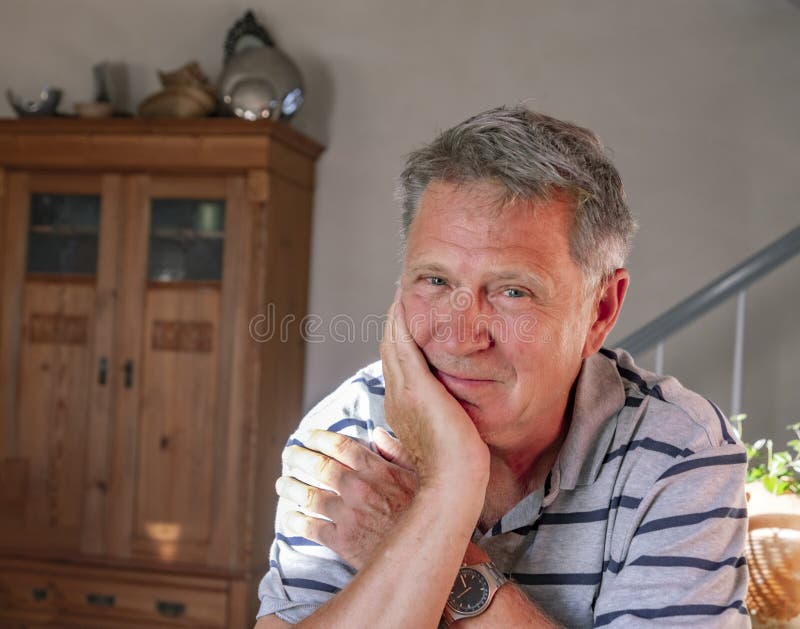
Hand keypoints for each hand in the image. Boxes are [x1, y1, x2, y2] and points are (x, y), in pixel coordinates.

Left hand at [276, 427, 417, 569]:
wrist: (425, 552)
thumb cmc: (426, 512)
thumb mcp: (419, 476)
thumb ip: (398, 452)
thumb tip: (377, 433)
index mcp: (376, 469)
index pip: (340, 446)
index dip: (319, 438)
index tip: (307, 435)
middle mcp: (357, 487)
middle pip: (318, 467)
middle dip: (299, 458)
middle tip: (289, 454)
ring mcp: (347, 514)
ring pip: (309, 496)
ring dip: (291, 488)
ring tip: (283, 483)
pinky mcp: (342, 541)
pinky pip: (311, 528)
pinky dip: (296, 522)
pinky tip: (289, 517)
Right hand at [380, 293, 489, 492]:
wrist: (454, 484)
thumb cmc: (457, 469)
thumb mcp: (446, 437)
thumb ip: (442, 421)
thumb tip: (450, 412)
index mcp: (402, 410)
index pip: (397, 367)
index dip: (399, 343)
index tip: (407, 324)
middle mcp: (396, 398)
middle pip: (390, 350)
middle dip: (395, 324)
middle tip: (402, 299)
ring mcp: (403, 391)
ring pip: (392, 343)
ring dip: (396, 317)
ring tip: (402, 295)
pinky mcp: (416, 387)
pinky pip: (403, 344)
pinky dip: (401, 322)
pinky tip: (403, 303)